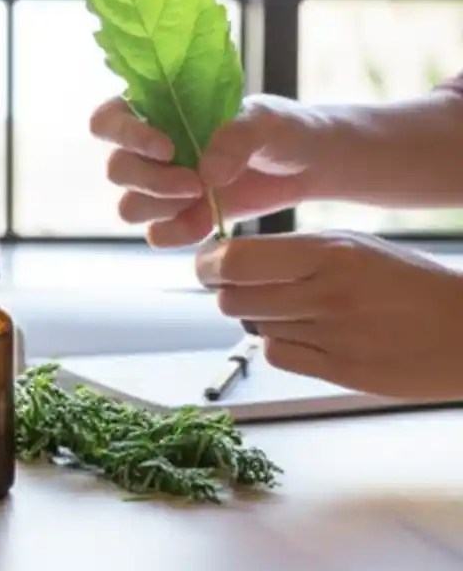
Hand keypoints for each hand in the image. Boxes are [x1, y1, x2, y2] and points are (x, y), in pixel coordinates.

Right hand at [90, 93, 317, 246]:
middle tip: (195, 183)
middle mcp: (149, 150)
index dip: (125, 136)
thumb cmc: (281, 128)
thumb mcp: (266, 122)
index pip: (108, 121)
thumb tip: (206, 173)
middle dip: (152, 181)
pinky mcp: (180, 218)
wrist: (308, 163)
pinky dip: (178, 233)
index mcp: (156, 111)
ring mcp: (162, 187)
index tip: (168, 147)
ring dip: (160, 208)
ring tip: (203, 197)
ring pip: (129, 207)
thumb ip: (235, 139)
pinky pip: (156, 235)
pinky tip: (207, 222)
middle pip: (116, 170)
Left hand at [197, 231, 462, 400]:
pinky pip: (276, 354)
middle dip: (228, 292)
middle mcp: (323, 294)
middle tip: (248, 287)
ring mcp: (329, 336)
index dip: (209, 263)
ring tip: (296, 309)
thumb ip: (295, 251)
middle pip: (231, 298)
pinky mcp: (336, 371)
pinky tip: (307, 335)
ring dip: (260, 316)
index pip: (233, 260)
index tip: (208, 263)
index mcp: (328, 254)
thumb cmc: (410, 282)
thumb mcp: (356, 246)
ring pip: (252, 325)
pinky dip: (279, 344)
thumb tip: (231, 257)